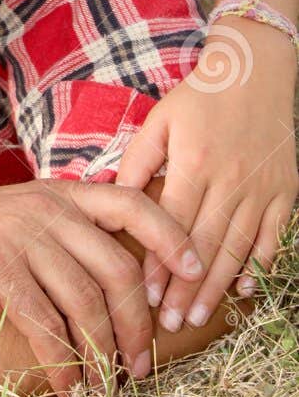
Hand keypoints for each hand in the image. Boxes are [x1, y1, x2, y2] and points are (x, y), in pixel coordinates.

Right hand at [0, 180, 204, 396]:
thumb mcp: (9, 217)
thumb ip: (54, 229)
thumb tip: (102, 268)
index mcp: (55, 193)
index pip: (133, 203)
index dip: (172, 237)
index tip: (194, 273)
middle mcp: (45, 209)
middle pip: (120, 269)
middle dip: (140, 325)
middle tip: (143, 366)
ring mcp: (21, 239)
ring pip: (88, 304)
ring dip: (105, 356)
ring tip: (108, 390)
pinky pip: (48, 328)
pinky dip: (65, 367)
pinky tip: (68, 390)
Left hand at [117, 21, 297, 331]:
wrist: (256, 72)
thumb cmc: (200, 98)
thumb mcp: (159, 121)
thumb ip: (137, 163)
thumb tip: (114, 203)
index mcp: (195, 164)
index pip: (173, 226)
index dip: (159, 264)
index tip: (144, 296)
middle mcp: (231, 180)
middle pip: (205, 246)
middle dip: (186, 289)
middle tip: (169, 324)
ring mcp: (262, 188)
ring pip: (238, 247)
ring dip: (217, 287)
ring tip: (198, 317)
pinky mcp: (286, 191)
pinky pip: (274, 236)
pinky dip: (260, 265)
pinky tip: (244, 291)